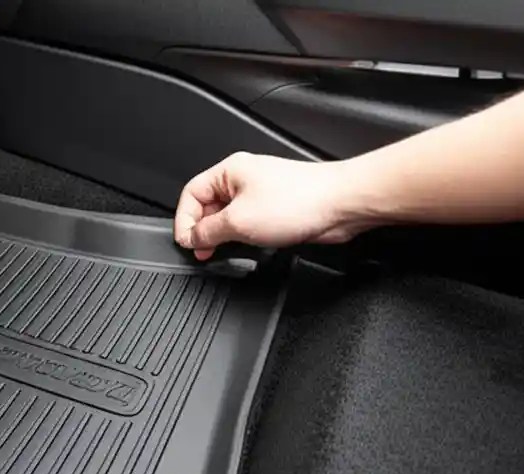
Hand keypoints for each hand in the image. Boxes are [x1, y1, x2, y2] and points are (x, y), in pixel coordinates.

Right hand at [174, 153, 374, 259]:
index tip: (186, 242)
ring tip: (221, 252)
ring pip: (227, 217)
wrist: (339, 204)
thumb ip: (209, 232)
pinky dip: (240, 237)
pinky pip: (247, 224)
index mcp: (229, 171)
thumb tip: (191, 237)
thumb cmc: (298, 201)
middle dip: (201, 229)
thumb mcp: (239, 221)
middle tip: (201, 251)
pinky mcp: (274, 210)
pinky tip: (244, 248)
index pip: (191, 194)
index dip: (184, 219)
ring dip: (221, 235)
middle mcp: (242, 180)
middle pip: (207, 205)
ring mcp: (259, 195)